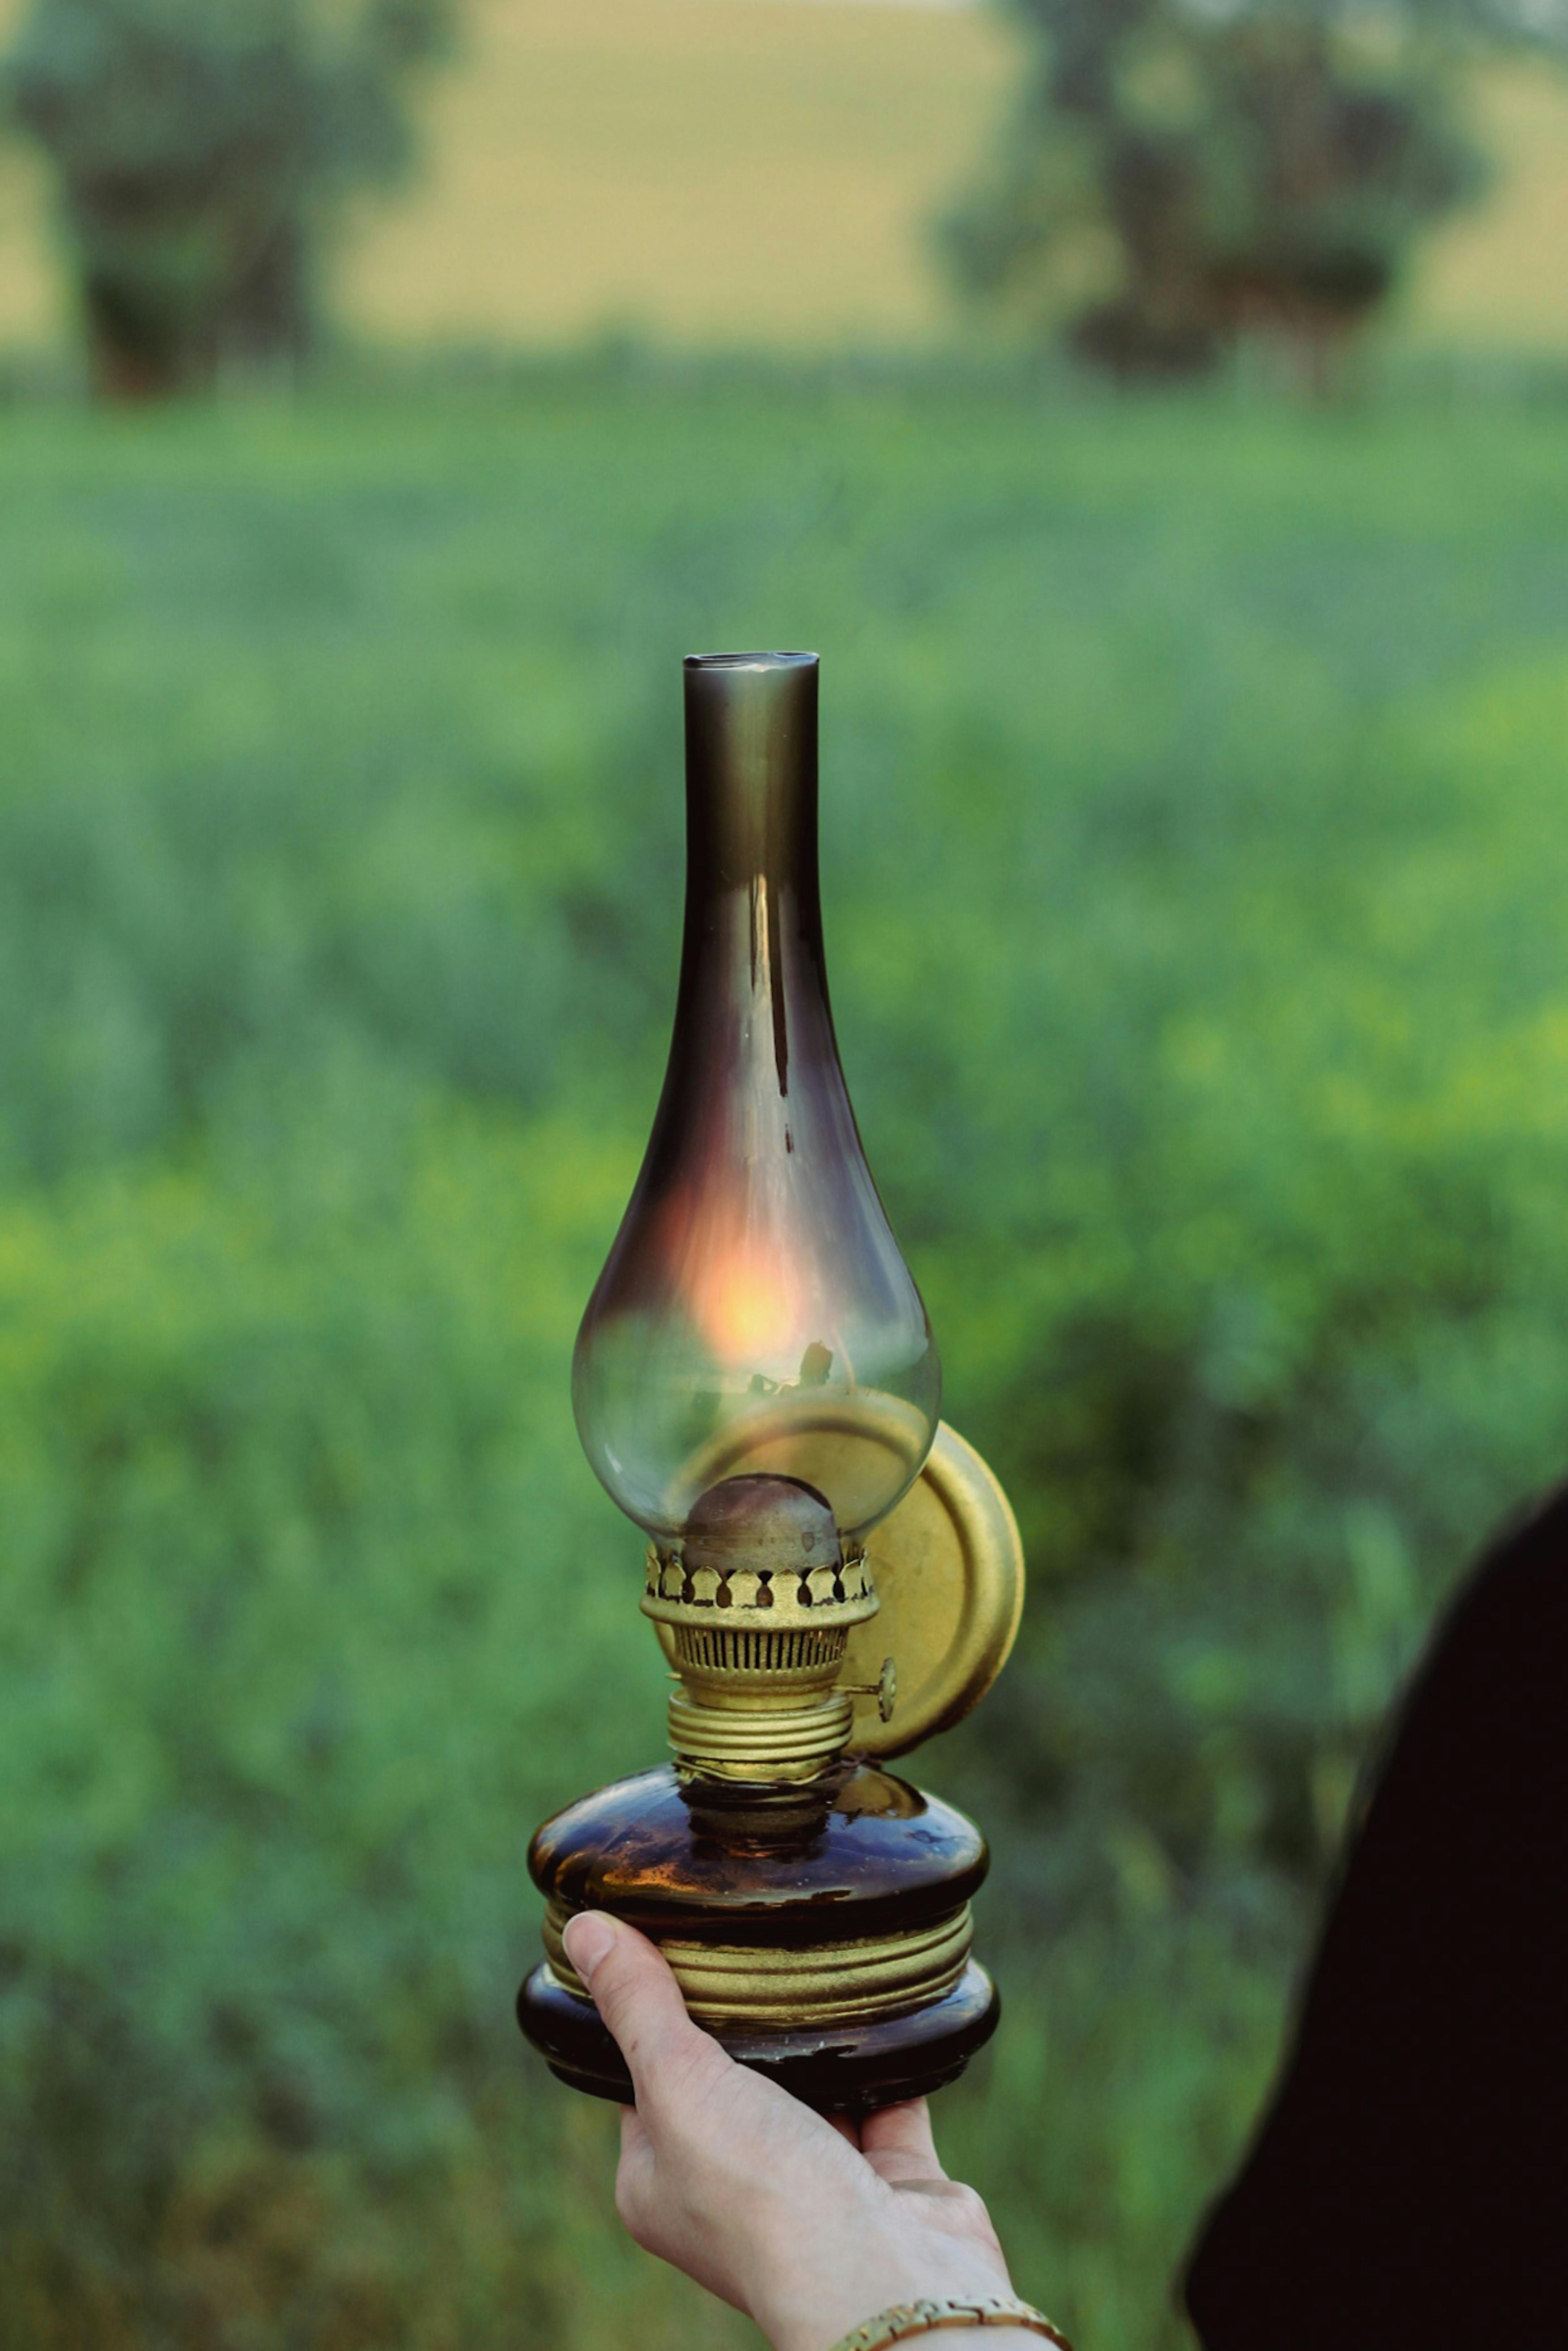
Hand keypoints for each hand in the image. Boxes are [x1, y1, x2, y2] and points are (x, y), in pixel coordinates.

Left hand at [562, 1910, 1035, 2350]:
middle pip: (732, 2079)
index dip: (652, 2015)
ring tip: (820, 1953)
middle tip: (752, 1933)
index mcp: (664, 2182)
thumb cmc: (763, 2196)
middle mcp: (734, 2190)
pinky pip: (885, 2098)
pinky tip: (888, 2000)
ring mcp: (815, 2185)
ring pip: (813, 2087)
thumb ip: (639, 2008)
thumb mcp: (679, 2085)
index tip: (670, 1944)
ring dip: (821, 2035)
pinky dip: (888, 2058)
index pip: (645, 2082)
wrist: (886, 2280)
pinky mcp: (888, 2177)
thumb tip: (581, 1929)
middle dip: (747, 2018)